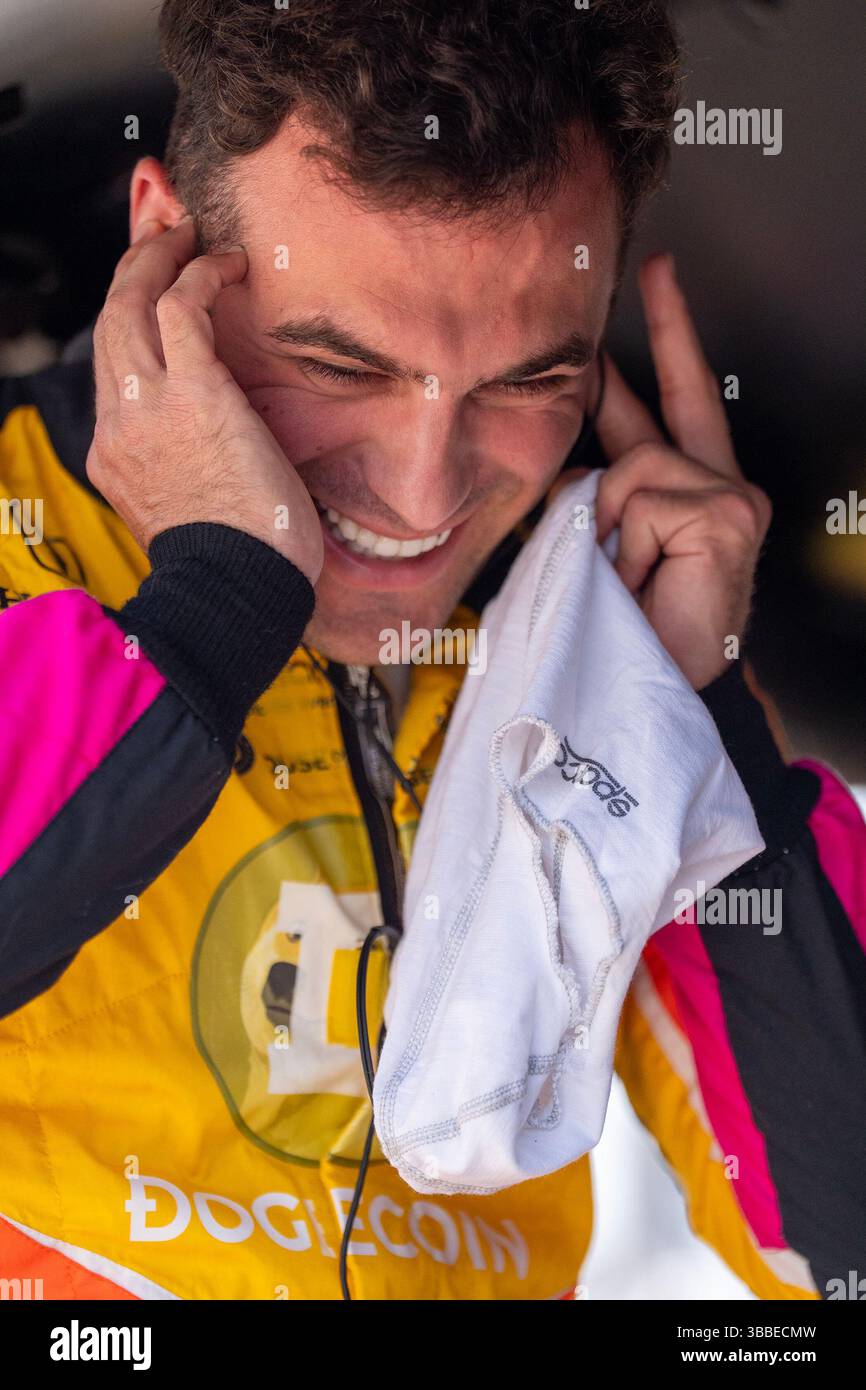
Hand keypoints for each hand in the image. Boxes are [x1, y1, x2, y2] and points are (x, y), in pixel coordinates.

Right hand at [86, 218, 323, 584]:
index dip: (127, 318)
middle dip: (132, 268)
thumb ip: (184, 466)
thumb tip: (217, 445)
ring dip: (160, 256)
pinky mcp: (194, 395)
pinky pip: (182, 309)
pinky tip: (228, 266)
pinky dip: (202, 277)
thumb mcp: (189, 510)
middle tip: (163, 235)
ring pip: (132, 302)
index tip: (150, 290)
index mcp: (115, 454)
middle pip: (109, 321)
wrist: (235, 593)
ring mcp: (149, 407)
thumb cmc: (235, 566)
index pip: (111, 367)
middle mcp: (120, 424)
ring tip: (191, 234)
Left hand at [593, 253, 770, 688]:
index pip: (669, 405)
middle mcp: (717, 485)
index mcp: (687, 491)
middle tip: (655, 268)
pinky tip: (642, 579)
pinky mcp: (726, 512)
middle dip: (668, 326)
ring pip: (628, 467)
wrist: (652, 687)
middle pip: (676, 398)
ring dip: (605, 530)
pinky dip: (623, 546)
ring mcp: (728, 496)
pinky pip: (639, 502)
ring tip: (623, 579)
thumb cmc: (629, 630)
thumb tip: (583, 468)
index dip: (664, 344)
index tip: (655, 282)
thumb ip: (596, 499)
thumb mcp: (601, 551)